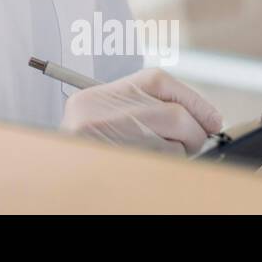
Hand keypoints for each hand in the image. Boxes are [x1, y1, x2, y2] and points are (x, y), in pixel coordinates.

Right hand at [60, 68, 223, 156]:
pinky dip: (167, 171)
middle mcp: (99, 113)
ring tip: (157, 159)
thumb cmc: (83, 153)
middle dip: (193, 134)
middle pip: (174, 115)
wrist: (50, 179)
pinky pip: (163, 169)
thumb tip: (204, 120)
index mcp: (96, 97)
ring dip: (178, 157)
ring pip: (173, 146)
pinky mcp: (117, 165)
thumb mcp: (101, 121)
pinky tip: (149, 169)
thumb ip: (140, 111)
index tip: (212, 119)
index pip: (158, 81)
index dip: (193, 99)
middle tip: (192, 145)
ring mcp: (106, 139)